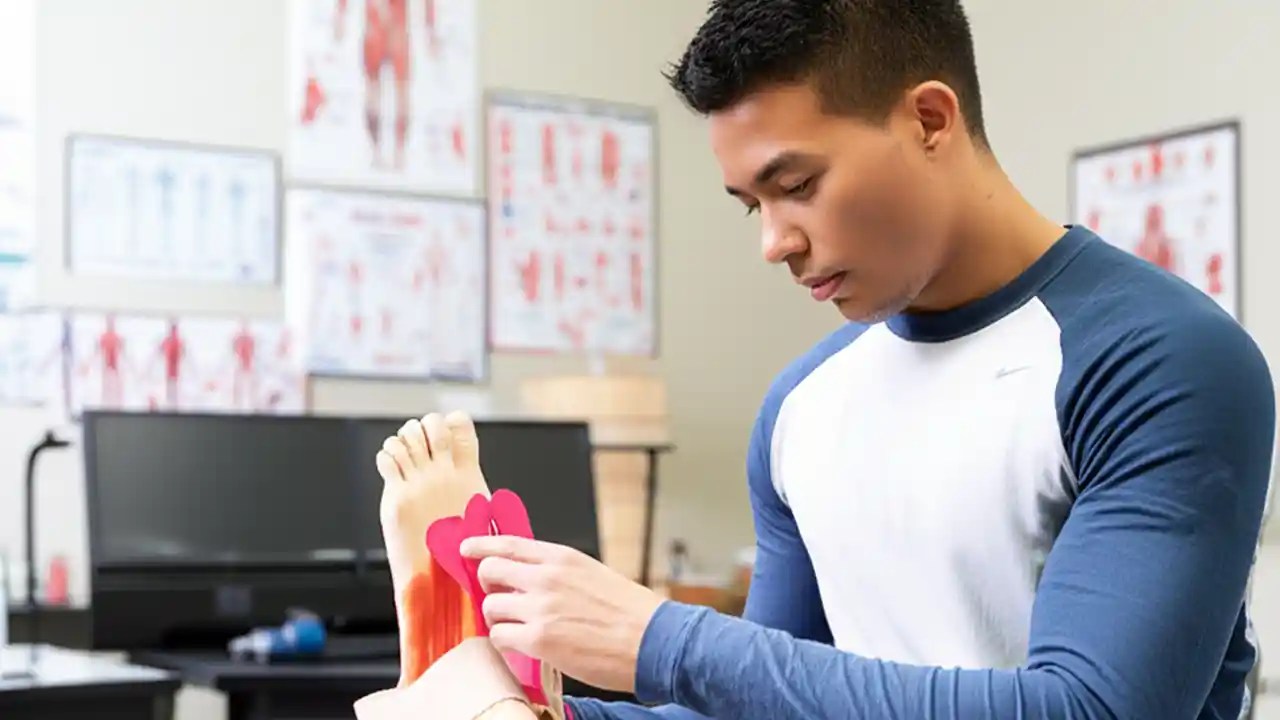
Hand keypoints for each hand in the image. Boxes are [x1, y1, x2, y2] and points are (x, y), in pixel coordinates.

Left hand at [460, 536, 665, 692]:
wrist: (651, 640)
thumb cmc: (630, 612)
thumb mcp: (592, 574)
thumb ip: (559, 573)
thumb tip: (529, 578)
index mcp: (562, 558)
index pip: (508, 543)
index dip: (481, 545)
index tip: (466, 548)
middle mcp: (546, 578)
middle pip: (489, 570)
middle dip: (487, 584)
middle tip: (497, 596)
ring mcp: (540, 608)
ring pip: (490, 606)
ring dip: (498, 618)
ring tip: (517, 627)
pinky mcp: (538, 639)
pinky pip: (499, 637)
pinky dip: (505, 642)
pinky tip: (521, 645)